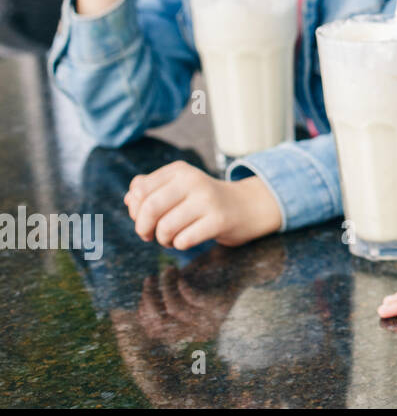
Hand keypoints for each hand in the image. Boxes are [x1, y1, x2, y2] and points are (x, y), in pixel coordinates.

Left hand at [124, 161, 282, 249]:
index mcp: (179, 171)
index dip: (135, 211)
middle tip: (148, 235)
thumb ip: (151, 188)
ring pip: (165, 227)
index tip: (143, 220)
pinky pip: (183, 240)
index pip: (140, 191)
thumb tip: (129, 198)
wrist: (248, 206)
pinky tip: (186, 241)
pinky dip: (179, 245)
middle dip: (143, 228)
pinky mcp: (219, 220)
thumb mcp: (179, 187)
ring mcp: (207, 200)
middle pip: (149, 208)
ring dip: (163, 240)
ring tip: (170, 239)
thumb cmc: (206, 200)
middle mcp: (193, 180)